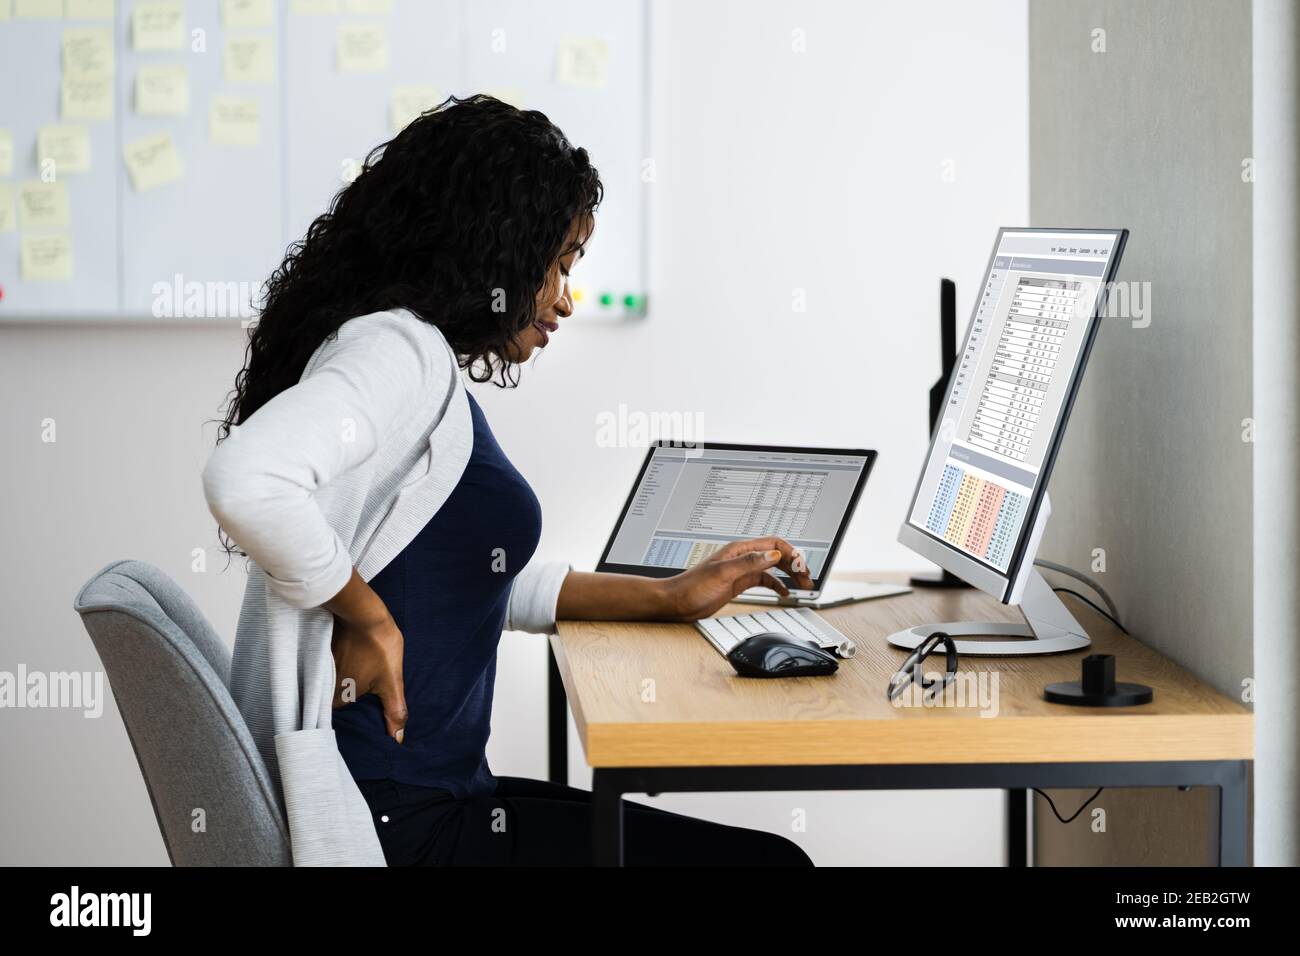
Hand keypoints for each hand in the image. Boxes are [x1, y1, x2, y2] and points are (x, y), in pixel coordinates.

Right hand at [331, 614, 407, 744]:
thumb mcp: (392, 681)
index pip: (343, 719)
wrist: (364, 611)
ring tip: (362, 677)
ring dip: (345, 683)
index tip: (364, 719)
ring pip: (334, 684)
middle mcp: (323, 687)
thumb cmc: (380, 647)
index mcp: (337, 699)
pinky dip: (341, 669)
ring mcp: (321, 669)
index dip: (354, 720)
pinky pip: (330, 668)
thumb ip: (394, 711)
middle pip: (337, 701)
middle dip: (350, 701)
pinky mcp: (321, 653)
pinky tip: (353, 663)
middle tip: (367, 693)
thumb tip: (398, 739)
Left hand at [662, 536, 814, 620]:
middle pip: (777, 554)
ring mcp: (741, 570)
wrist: (676, 602)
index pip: (773, 543)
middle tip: (808, 580)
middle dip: (795, 565)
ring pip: (773, 567)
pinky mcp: (739, 583)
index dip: (791, 553)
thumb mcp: (722, 574)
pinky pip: (764, 579)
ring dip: (789, 575)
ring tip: (802, 586)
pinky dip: (776, 585)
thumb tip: (773, 554)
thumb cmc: (692, 587)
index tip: (803, 567)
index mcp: (739, 550)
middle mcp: (742, 557)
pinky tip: (783, 593)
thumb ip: (748, 562)